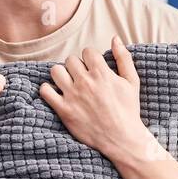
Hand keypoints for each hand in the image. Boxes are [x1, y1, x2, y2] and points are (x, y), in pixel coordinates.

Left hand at [39, 37, 149, 158]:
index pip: (87, 51)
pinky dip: (48, 90)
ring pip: (55, 71)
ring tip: (68, 83)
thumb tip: (115, 39)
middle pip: (70, 60)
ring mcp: (73, 96)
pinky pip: (45, 91)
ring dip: (61, 74)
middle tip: (81, 77)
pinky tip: (57, 94)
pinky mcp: (64, 110)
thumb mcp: (132, 82)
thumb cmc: (129, 110)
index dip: (90, 58)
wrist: (122, 139)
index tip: (93, 68)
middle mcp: (85, 82)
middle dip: (76, 66)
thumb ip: (124, 58)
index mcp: (102, 73)